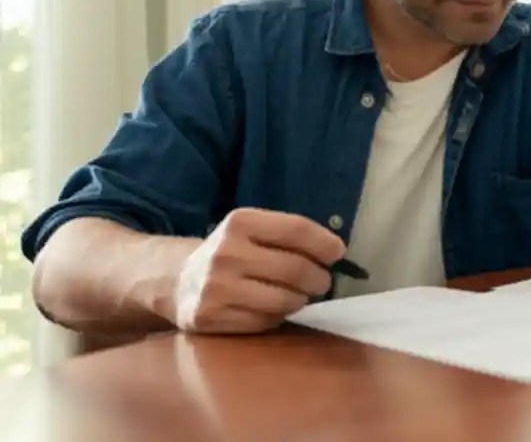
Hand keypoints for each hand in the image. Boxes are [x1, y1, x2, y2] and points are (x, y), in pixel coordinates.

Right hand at [168, 208, 345, 332]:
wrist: (176, 280)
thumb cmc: (230, 252)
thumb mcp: (251, 230)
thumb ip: (288, 235)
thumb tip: (337, 252)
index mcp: (240, 223)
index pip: (297, 230)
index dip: (325, 244)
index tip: (338, 253)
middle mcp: (226, 253)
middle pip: (296, 269)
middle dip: (320, 279)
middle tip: (321, 282)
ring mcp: (217, 288)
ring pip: (286, 300)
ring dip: (301, 300)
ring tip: (296, 295)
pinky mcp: (210, 318)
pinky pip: (266, 322)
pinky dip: (277, 317)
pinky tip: (269, 309)